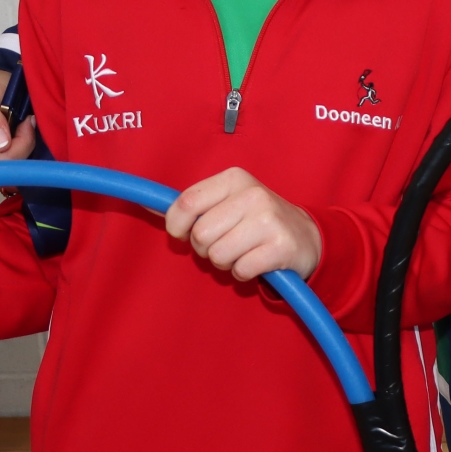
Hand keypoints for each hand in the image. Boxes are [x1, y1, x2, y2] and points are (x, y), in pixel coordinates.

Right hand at [0, 68, 34, 162]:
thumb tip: (0, 144)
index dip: (18, 144)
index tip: (26, 121)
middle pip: (3, 170)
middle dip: (23, 146)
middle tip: (26, 123)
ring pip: (10, 173)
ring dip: (24, 150)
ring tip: (23, 128)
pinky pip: (13, 171)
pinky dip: (24, 154)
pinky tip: (23, 138)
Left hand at [164, 167, 321, 282]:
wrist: (307, 236)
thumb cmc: (257, 221)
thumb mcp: (226, 203)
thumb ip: (188, 207)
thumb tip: (143, 204)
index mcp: (235, 178)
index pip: (186, 203)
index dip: (177, 226)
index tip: (185, 234)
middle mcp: (253, 194)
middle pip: (200, 235)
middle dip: (206, 248)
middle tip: (226, 243)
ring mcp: (269, 220)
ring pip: (218, 255)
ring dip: (226, 262)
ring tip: (243, 251)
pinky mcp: (280, 247)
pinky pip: (240, 270)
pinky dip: (243, 273)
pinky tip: (257, 261)